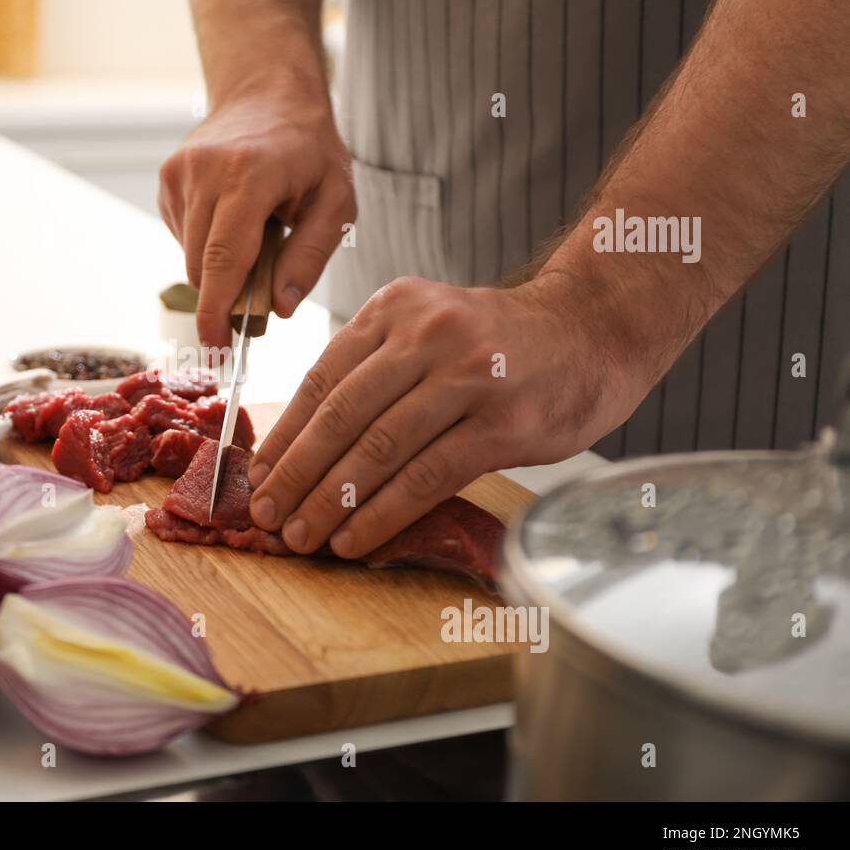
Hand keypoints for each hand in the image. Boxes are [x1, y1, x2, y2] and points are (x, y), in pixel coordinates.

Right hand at [157, 87, 355, 347]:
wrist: (267, 93)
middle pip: (203, 266)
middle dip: (227, 296)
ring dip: (219, 268)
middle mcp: (206, 171)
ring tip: (256, 241)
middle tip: (262, 294)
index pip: (223, 258)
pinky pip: (183, 237)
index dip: (216, 311)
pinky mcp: (168, 179)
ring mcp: (180, 174)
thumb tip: (279, 309)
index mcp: (251, 174)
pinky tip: (234, 220)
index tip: (215, 347)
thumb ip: (310, 257)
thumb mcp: (336, 202)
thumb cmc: (310, 151)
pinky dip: (208, 244)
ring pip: (190, 256)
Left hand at [246, 274, 656, 557]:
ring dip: (330, 502)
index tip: (258, 477)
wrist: (592, 331)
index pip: (322, 379)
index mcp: (395, 309)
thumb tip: (304, 448)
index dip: (284, 435)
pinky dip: (382, 515)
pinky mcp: (503, 425)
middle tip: (266, 516)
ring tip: (302, 537)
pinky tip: (354, 540)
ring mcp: (468, 378)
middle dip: (295, 475)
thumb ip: (373, 370)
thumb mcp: (427, 327)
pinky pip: (425, 478)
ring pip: (378, 450)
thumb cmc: (497, 345)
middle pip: (341, 416)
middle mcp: (427, 335)